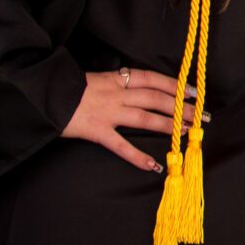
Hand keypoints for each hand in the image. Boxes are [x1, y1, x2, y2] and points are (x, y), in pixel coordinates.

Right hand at [60, 67, 202, 173]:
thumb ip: (117, 84)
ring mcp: (108, 113)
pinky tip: (153, 165)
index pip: (154, 80)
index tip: (195, 92)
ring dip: (170, 126)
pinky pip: (120, 145)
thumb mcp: (97, 78)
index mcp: (118, 79)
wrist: (41, 94)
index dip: (176, 85)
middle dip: (182, 107)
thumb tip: (137, 90)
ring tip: (189, 133)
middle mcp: (117, 93)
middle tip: (203, 116)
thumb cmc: (68, 87)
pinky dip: (137, 156)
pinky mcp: (96, 131)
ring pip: (146, 118)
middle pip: (157, 99)